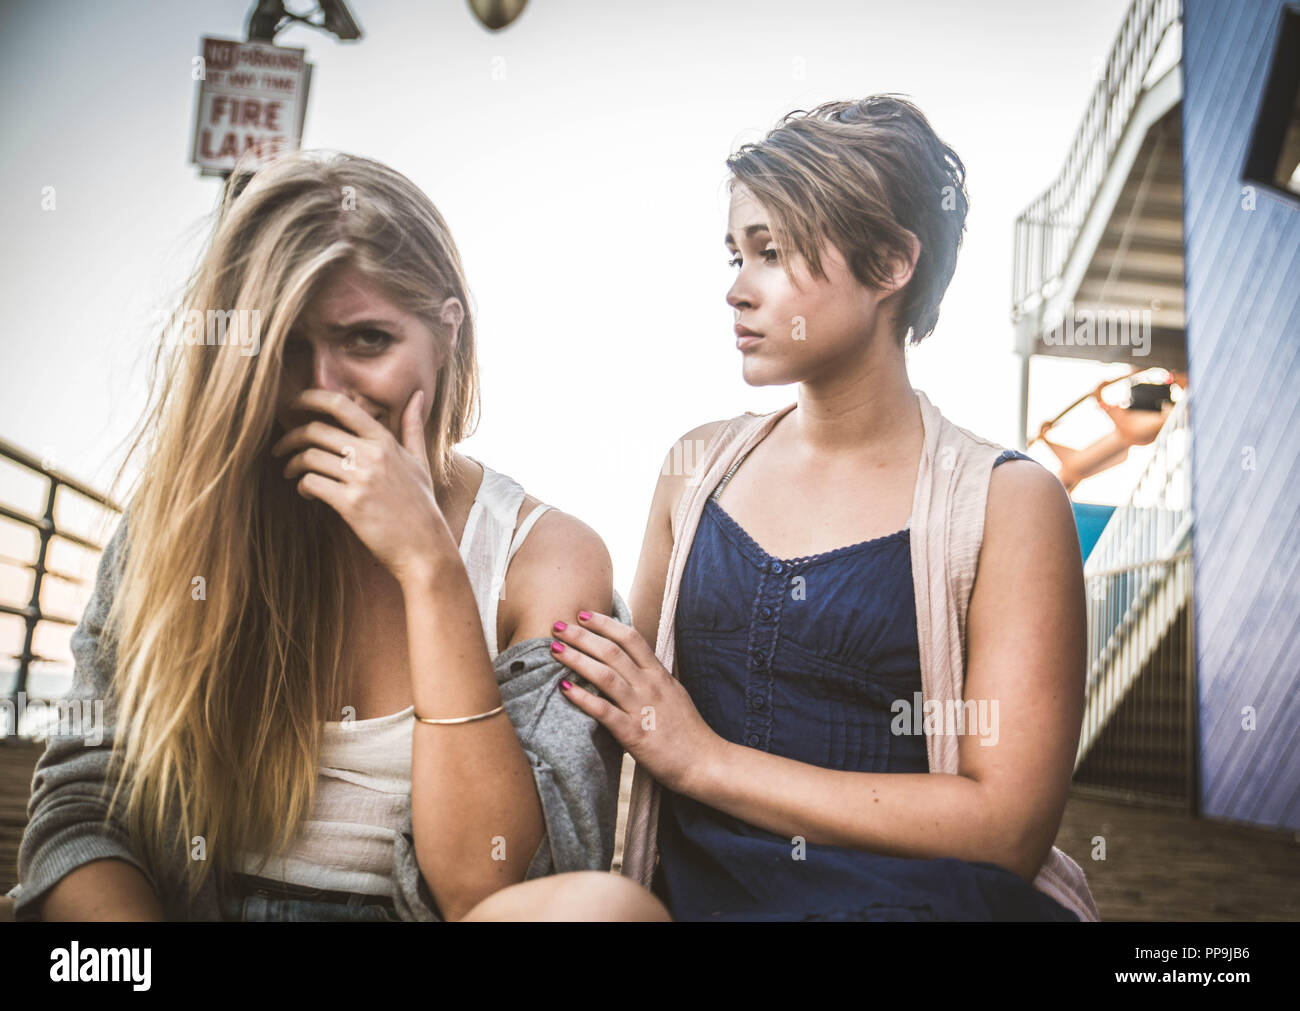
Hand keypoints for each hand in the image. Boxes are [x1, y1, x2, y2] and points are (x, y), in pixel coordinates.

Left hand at [271, 388, 452, 585]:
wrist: (425, 547)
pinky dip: (302, 486)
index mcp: (385, 441)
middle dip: (290, 437)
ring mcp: (361, 479)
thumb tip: (417, 394)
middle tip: (281, 447)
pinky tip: (306, 492)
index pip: (341, 405)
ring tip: (290, 471)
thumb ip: (413, 426)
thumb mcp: (420, 461)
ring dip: (292, 463)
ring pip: (309, 457)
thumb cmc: (422, 505)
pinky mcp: (350, 504)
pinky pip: (311, 483)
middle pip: (316, 431)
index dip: (310, 398)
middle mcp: (372, 455)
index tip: (293, 405)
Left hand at [549, 610, 726, 795]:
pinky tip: (565, 689)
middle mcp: (650, 686)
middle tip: (558, 626)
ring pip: (605, 675)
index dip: (605, 623)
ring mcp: (642, 708)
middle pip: (612, 651)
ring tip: (555, 649)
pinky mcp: (633, 734)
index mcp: (659, 675)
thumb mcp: (673, 694)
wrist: (704, 762)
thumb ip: (652, 679)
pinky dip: (583, 698)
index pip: (630, 638)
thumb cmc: (688, 732)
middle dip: (582, 636)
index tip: (583, 614)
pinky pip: (603, 711)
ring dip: (577, 659)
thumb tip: (630, 667)